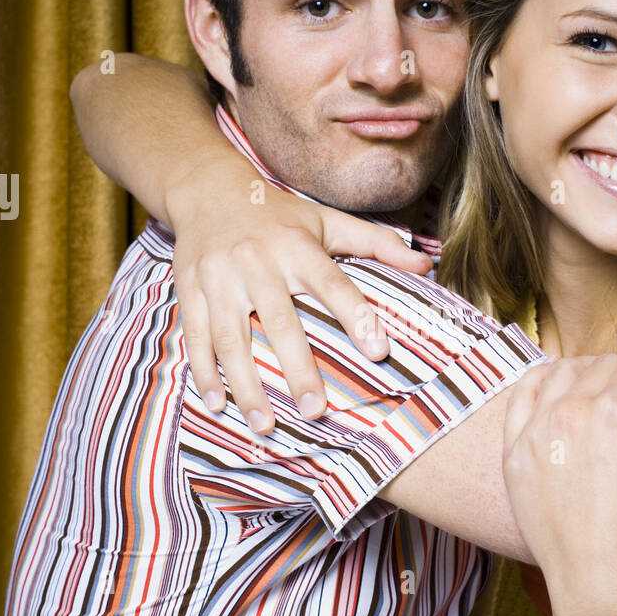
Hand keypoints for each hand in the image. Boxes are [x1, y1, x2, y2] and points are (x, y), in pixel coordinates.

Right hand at [166, 149, 432, 430]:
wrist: (208, 189)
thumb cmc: (279, 214)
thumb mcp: (327, 220)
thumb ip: (377, 244)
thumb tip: (428, 264)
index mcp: (297, 246)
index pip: (332, 284)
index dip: (356, 316)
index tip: (379, 351)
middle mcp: (257, 262)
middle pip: (279, 322)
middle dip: (297, 370)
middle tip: (316, 412)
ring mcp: (219, 277)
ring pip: (231, 339)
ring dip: (246, 386)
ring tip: (266, 426)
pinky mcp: (189, 289)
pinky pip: (195, 337)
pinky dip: (205, 373)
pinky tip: (218, 405)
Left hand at [502, 355, 616, 615]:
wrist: (603, 589)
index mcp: (613, 412)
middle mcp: (566, 413)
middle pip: (601, 366)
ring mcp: (533, 434)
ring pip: (560, 373)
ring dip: (588, 374)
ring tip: (608, 396)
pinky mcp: (513, 456)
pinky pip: (521, 398)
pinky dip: (542, 385)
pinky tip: (560, 394)